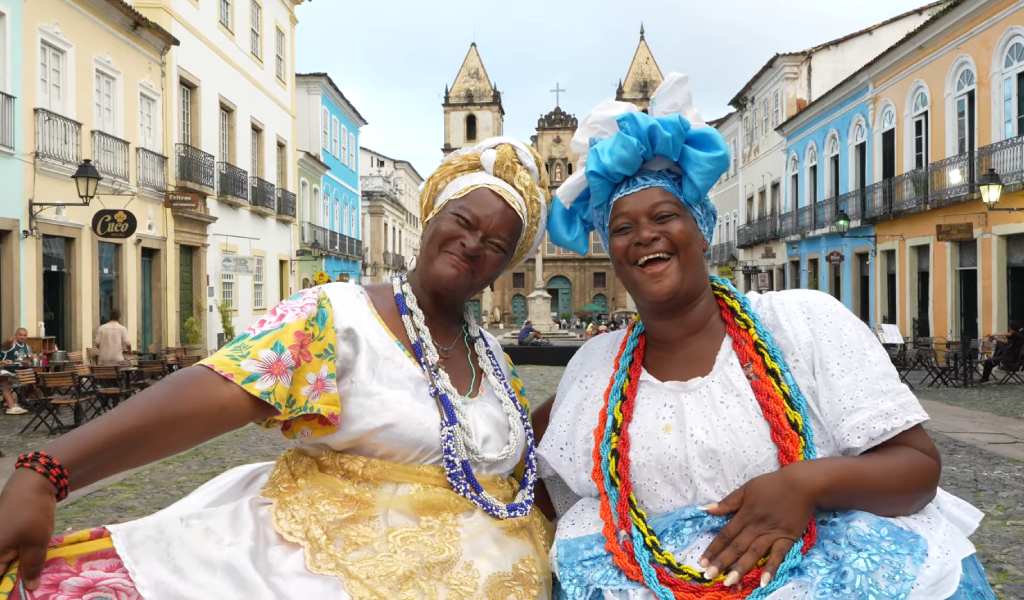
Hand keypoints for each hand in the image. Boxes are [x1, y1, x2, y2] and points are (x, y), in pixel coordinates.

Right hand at [0, 469, 57, 590]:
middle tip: (32, 581)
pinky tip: (29, 557)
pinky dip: (17, 554)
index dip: (8, 586)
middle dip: (14, 575)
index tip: (22, 591)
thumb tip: (30, 587)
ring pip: (5, 558)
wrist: (33, 482)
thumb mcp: (37, 543)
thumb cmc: (32, 513)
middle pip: (1, 568)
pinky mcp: (3, 530)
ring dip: (17, 564)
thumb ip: (32, 566)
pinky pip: (7, 549)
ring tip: (32, 571)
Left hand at [700, 465, 815, 587]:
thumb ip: (728, 502)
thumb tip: (707, 509)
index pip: (726, 534)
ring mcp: (772, 534)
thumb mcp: (746, 488)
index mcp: (745, 514)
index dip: (713, 549)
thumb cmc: (772, 485)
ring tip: (730, 581)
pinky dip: (771, 568)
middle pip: (737, 546)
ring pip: (754, 553)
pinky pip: (778, 555)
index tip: (702, 562)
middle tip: (709, 576)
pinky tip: (764, 581)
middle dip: (722, 562)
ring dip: (741, 568)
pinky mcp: (787, 539)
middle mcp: (756, 526)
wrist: (802, 484)